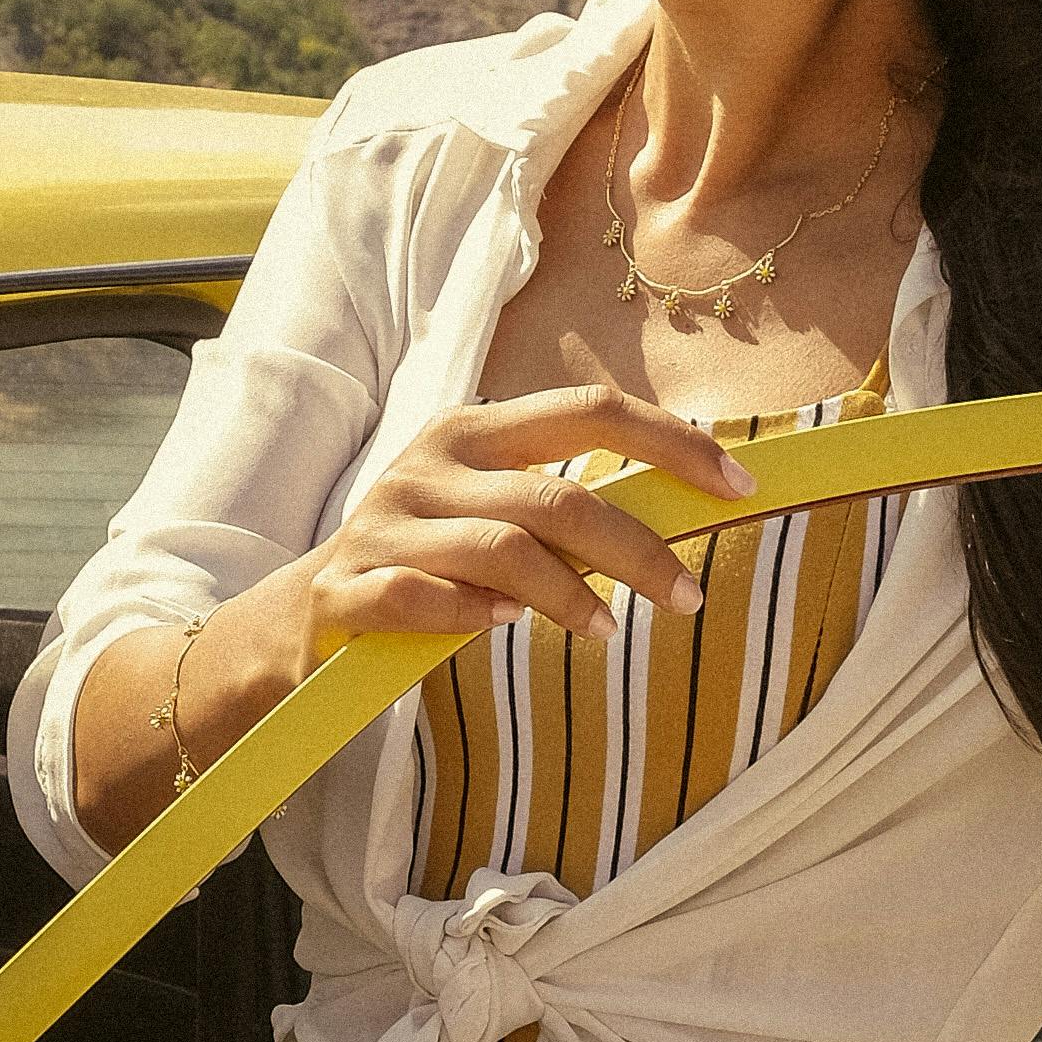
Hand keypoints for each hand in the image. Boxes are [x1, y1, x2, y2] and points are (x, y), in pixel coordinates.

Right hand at [302, 385, 755, 653]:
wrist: (301, 617)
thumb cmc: (426, 561)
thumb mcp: (488, 511)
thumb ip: (561, 504)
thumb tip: (680, 507)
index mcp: (473, 431)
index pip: (590, 411)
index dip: (672, 443)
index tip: (739, 484)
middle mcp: (428, 465)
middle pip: (557, 494)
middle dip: (637, 548)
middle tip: (689, 597)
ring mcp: (383, 526)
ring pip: (500, 549)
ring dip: (568, 594)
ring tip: (607, 630)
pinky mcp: (346, 589)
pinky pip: (419, 597)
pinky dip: (471, 613)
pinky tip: (505, 627)